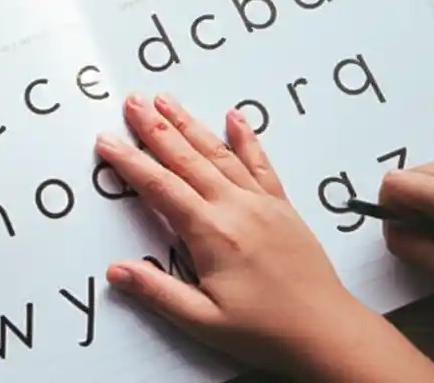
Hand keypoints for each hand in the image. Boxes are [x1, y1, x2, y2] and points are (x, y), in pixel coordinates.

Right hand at [96, 94, 433, 380]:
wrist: (327, 332)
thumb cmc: (267, 331)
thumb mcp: (203, 321)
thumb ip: (158, 292)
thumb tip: (116, 270)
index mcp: (212, 234)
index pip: (160, 188)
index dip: (130, 162)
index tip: (107, 141)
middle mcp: (236, 209)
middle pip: (187, 159)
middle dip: (155, 128)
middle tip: (132, 102)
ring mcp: (261, 203)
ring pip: (219, 153)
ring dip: (190, 124)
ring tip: (167, 100)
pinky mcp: (282, 207)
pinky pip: (261, 164)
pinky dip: (246, 138)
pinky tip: (235, 117)